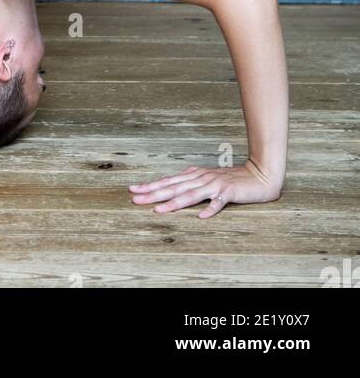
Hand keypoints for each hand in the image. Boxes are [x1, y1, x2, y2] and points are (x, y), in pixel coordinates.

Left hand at [128, 161, 282, 217]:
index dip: (151, 186)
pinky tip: (201, 217)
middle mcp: (201, 178)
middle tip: (135, 198)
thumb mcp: (208, 178)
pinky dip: (210, 209)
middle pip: (174, 187)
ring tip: (158, 210)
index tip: (133, 190)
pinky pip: (218, 203)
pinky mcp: (229, 193)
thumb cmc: (232, 179)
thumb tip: (175, 181)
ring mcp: (215, 185)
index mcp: (195, 175)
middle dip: (153, 193)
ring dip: (174, 203)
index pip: (169, 181)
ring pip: (191, 195)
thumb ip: (192, 180)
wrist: (259, 175)